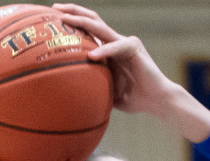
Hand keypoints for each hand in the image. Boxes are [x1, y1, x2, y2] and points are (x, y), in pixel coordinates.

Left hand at [53, 4, 176, 116]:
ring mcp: (125, 42)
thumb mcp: (107, 91)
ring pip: (100, 27)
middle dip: (72, 11)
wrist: (157, 101)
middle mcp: (116, 41)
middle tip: (54, 8)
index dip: (72, 22)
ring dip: (82, 21)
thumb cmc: (134, 99)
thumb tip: (70, 96)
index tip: (52, 18)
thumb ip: (93, 86)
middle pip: (92, 19)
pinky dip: (104, 50)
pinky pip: (115, 47)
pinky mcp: (134, 48)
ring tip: (66, 20)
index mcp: (109, 49)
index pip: (88, 29)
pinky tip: (91, 55)